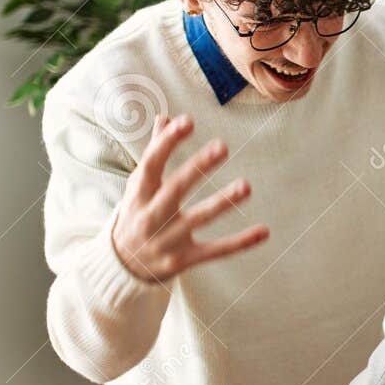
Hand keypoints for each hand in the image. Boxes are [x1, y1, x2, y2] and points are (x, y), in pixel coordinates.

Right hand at [111, 114, 269, 283]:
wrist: (120, 267)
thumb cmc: (137, 215)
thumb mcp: (139, 187)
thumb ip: (154, 153)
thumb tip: (166, 118)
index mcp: (139, 194)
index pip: (151, 164)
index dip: (168, 142)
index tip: (187, 122)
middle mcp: (151, 216)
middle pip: (175, 189)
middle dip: (198, 168)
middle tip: (222, 146)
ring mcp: (167, 240)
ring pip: (197, 219)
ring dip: (222, 202)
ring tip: (247, 186)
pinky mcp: (183, 261)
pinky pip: (214, 251)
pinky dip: (239, 242)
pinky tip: (263, 231)